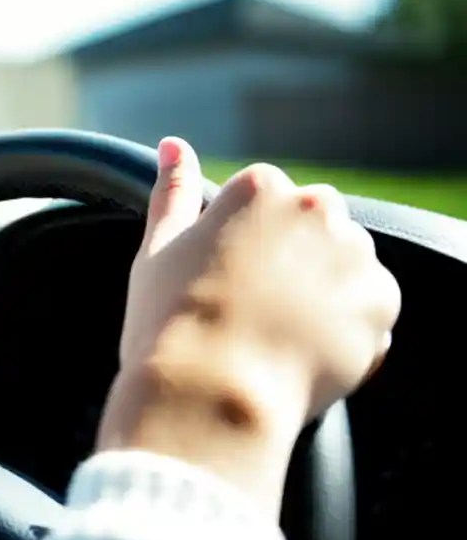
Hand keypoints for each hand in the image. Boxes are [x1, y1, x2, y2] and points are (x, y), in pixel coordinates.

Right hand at [97, 137, 399, 511]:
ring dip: (324, 286)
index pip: (262, 198)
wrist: (210, 396)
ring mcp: (353, 254)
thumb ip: (172, 191)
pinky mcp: (382, 303)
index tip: (224, 277)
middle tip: (252, 304)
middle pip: (313, 221)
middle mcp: (314, 209)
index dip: (240, 241)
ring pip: (345, 262)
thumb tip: (173, 143)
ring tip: (277, 333)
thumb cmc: (170, 323)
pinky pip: (370, 308)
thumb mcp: (158, 249)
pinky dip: (347, 327)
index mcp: (258, 189)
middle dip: (293, 252)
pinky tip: (302, 351)